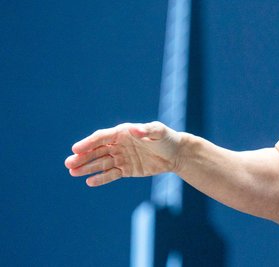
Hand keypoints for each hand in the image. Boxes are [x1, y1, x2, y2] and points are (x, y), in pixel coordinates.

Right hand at [65, 121, 182, 186]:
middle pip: (97, 151)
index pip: (101, 137)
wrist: (176, 154)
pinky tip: (89, 181)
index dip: (88, 143)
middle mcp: (119, 144)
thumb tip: (134, 130)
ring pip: (101, 163)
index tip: (76, 149)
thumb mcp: (159, 132)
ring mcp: (121, 157)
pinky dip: (101, 178)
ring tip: (72, 172)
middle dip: (83, 157)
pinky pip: (111, 174)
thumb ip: (147, 130)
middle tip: (68, 163)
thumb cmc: (167, 139)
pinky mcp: (126, 170)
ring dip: (87, 168)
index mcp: (123, 132)